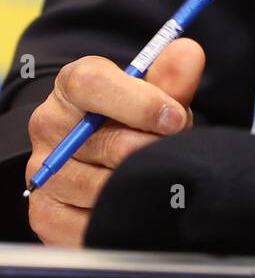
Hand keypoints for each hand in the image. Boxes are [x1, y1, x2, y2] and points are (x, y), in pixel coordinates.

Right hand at [25, 38, 204, 246]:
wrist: (103, 158)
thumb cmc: (131, 116)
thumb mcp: (151, 92)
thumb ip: (171, 76)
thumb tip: (189, 53)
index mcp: (72, 85)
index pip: (93, 84)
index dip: (140, 102)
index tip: (176, 118)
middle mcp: (49, 125)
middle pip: (108, 143)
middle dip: (153, 149)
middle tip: (175, 151)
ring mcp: (43, 172)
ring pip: (103, 188)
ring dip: (142, 185)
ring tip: (157, 176)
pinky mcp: (45, 214)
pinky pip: (90, 225)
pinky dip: (123, 218)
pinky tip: (138, 204)